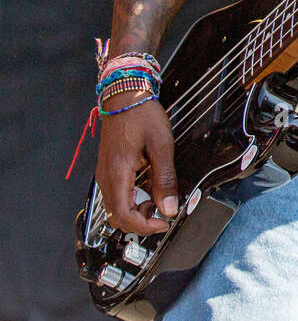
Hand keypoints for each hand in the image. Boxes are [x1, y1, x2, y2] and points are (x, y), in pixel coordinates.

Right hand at [95, 93, 177, 236]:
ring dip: (136, 210)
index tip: (163, 222)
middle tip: (161, 210)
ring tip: (157, 196)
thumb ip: (165, 179)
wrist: (125, 94)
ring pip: (115, 207)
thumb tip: (169, 207)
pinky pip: (116, 194)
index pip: (123, 215)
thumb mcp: (161, 145)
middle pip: (116, 216)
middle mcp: (106, 176)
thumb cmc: (141, 114)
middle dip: (140, 220)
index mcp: (117, 172)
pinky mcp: (108, 168)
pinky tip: (148, 186)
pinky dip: (132, 198)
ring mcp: (105, 173)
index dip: (144, 226)